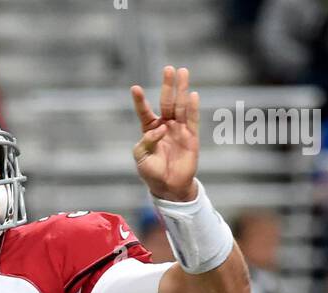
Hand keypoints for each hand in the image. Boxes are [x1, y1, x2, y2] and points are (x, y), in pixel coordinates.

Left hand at [131, 66, 199, 201]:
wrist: (169, 187)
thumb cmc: (152, 173)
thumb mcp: (141, 158)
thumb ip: (146, 142)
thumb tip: (161, 129)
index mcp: (150, 130)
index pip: (145, 112)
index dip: (140, 101)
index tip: (134, 88)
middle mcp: (165, 126)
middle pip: (166, 102)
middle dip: (167, 86)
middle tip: (168, 69)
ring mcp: (179, 130)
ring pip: (180, 106)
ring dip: (182, 89)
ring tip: (182, 72)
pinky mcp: (191, 136)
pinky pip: (192, 120)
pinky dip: (193, 108)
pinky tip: (193, 95)